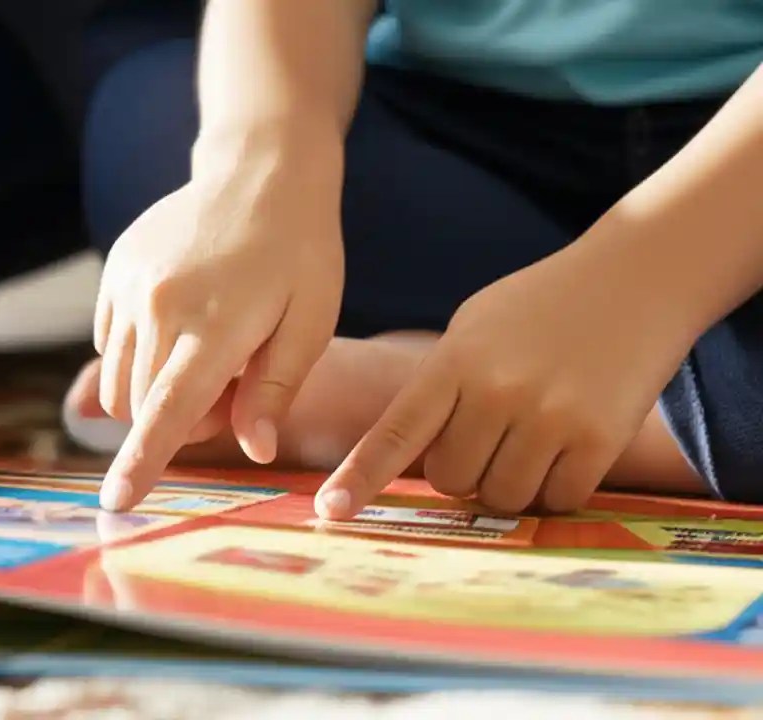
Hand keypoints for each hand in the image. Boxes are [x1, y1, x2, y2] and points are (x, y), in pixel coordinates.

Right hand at [96, 142, 343, 510]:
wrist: (260, 170)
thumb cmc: (301, 252)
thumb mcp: (311, 322)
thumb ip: (274, 390)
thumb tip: (252, 450)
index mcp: (213, 325)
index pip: (167, 413)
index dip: (142, 464)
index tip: (115, 504)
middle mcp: (158, 304)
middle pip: (139, 405)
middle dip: (173, 423)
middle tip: (228, 391)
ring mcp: (130, 283)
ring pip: (118, 378)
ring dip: (151, 390)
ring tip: (204, 354)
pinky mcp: (116, 268)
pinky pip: (110, 340)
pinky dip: (137, 353)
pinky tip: (179, 325)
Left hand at [316, 241, 696, 517]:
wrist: (637, 276)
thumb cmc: (542, 306)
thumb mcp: (474, 329)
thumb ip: (439, 386)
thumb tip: (409, 455)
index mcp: (454, 362)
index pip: (396, 432)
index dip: (360, 477)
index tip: (330, 511)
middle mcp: (496, 392)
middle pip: (451, 480)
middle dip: (463, 470)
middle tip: (493, 433)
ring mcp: (549, 417)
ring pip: (502, 497)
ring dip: (510, 482)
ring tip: (533, 434)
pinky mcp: (599, 439)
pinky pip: (558, 499)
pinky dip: (558, 487)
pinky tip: (570, 446)